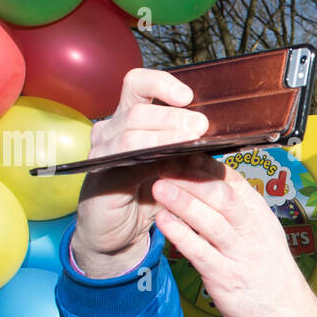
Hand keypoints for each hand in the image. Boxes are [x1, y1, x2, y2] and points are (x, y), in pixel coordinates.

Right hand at [71, 69, 213, 275]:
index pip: (138, 85)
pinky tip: (168, 164)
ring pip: (130, 132)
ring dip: (164, 135)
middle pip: (137, 109)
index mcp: (128, 119)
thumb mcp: (171, 167)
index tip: (187, 95)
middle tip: (200, 125)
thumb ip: (185, 147)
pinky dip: (148, 159)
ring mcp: (102, 152)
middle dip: (172, 116)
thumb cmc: (146, 194)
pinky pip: (123, 162)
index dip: (161, 83)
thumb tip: (215, 131)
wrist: (116, 232)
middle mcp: (110, 130)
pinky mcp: (100, 176)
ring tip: (191, 140)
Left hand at [150, 167, 316, 316]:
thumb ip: (239, 209)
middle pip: (223, 196)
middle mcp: (252, 231)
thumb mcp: (262, 232)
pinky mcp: (226, 277)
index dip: (206, 164)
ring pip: (212, 221)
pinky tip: (163, 222)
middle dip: (192, 177)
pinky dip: (181, 235)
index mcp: (260, 216)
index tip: (181, 152)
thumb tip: (210, 182)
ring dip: (183, 201)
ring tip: (159, 186)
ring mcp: (240, 254)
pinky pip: (201, 252)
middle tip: (164, 164)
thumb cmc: (269, 271)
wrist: (288, 314)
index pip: (234, 181)